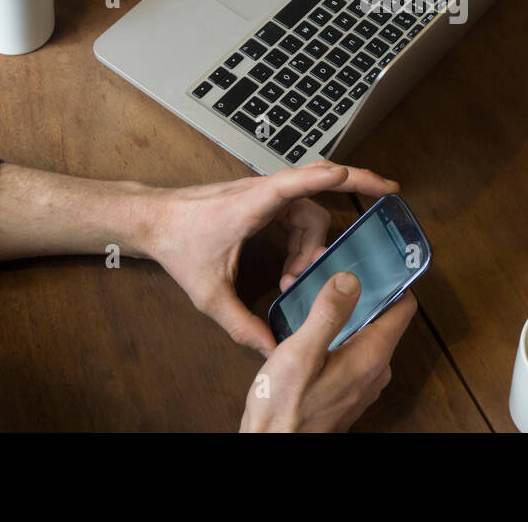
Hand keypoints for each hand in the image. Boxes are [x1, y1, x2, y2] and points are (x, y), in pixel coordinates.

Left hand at [143, 160, 399, 356]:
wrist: (152, 220)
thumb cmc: (178, 244)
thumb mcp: (208, 293)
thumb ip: (240, 324)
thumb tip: (270, 349)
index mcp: (254, 204)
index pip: (301, 182)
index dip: (335, 178)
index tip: (366, 180)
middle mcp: (264, 192)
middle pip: (316, 200)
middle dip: (342, 212)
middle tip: (375, 212)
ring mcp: (264, 195)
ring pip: (307, 212)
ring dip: (310, 245)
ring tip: (294, 280)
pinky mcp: (261, 201)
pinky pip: (295, 215)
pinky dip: (301, 241)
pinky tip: (291, 270)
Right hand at [240, 270, 416, 431]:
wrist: (273, 447)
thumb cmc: (283, 407)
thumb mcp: (300, 354)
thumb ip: (328, 314)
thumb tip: (351, 278)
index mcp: (372, 356)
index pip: (403, 307)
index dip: (392, 279)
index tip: (371, 260)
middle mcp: (376, 370)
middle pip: (381, 317)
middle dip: (358, 292)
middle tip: (326, 271)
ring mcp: (363, 383)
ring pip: (364, 335)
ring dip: (343, 314)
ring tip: (310, 294)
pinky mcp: (347, 391)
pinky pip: (351, 352)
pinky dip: (336, 335)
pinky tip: (308, 328)